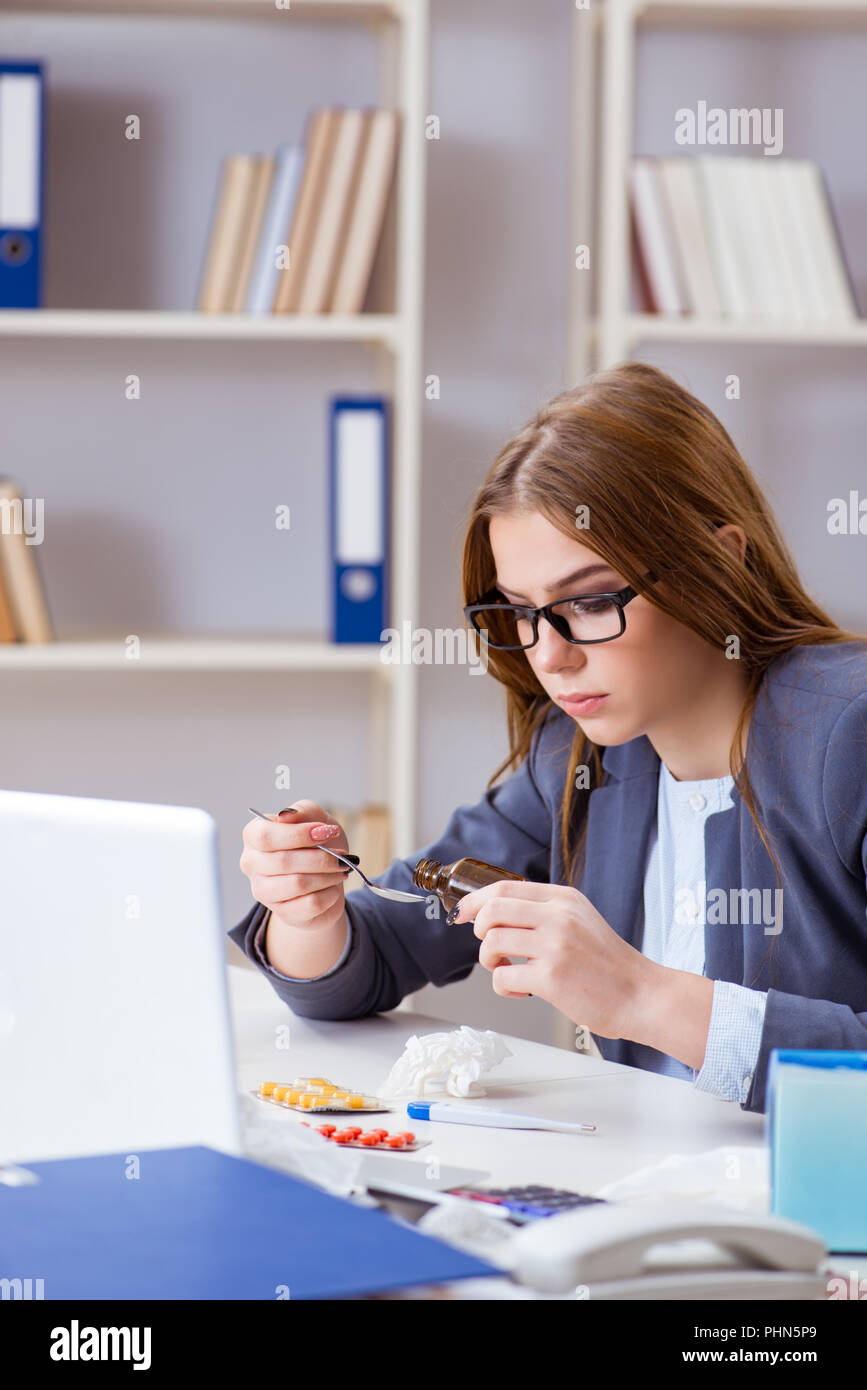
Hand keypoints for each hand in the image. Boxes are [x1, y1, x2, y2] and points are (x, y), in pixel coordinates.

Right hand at [239, 800, 350, 932]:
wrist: (328, 874)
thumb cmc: (316, 841)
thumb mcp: (315, 817)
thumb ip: (302, 811)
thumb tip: (285, 815)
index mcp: (254, 835)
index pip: (265, 836)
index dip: (298, 835)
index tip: (326, 832)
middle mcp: (252, 864)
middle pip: (283, 862)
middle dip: (320, 857)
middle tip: (342, 855)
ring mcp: (264, 892)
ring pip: (298, 884)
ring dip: (328, 875)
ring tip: (340, 869)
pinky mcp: (283, 913)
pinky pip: (311, 904)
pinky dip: (330, 893)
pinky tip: (333, 886)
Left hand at [452, 879, 656, 1037]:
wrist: (641, 995)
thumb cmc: (609, 965)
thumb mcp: (580, 921)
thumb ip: (545, 913)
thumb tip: (497, 914)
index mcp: (564, 899)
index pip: (505, 887)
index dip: (475, 900)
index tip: (463, 914)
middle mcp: (559, 916)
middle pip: (492, 910)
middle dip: (478, 929)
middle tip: (490, 948)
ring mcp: (555, 946)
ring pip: (492, 942)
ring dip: (490, 961)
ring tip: (508, 970)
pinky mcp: (551, 977)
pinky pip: (502, 977)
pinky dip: (503, 987)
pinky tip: (523, 991)